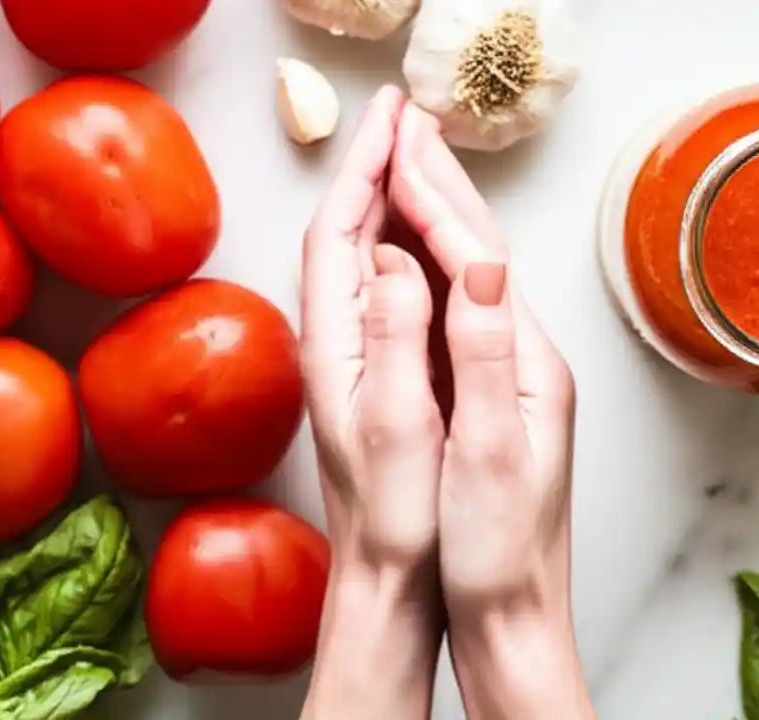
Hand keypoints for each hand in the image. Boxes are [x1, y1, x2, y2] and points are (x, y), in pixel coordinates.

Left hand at [300, 87, 442, 719]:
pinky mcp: (374, 378)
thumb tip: (400, 257)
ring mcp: (353, 361)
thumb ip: (396, 337)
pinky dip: (400, 246)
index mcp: (337, 347)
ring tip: (415, 155)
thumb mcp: (399, 425)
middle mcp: (336, 345)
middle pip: (345, 233)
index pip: (339, 232)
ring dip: (384, 200)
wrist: (386, 583)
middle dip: (373, 166)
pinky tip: (421, 241)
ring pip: (362, 258)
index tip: (394, 117)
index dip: (364, 168)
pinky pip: (381, 289)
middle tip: (407, 115)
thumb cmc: (398, 519)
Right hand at [391, 105, 593, 718]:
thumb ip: (483, 355)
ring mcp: (511, 377)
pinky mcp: (493, 398)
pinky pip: (461, 309)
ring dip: (439, 213)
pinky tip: (418, 255)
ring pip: (472, 274)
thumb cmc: (498, 550)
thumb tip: (479, 265)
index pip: (476, 255)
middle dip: (441, 182)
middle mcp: (526, 359)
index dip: (433, 195)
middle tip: (406, 124)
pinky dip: (435, 266)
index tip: (398, 141)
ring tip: (410, 166)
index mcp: (525, 362)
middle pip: (481, 250)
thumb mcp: (489, 452)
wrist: (515, 616)